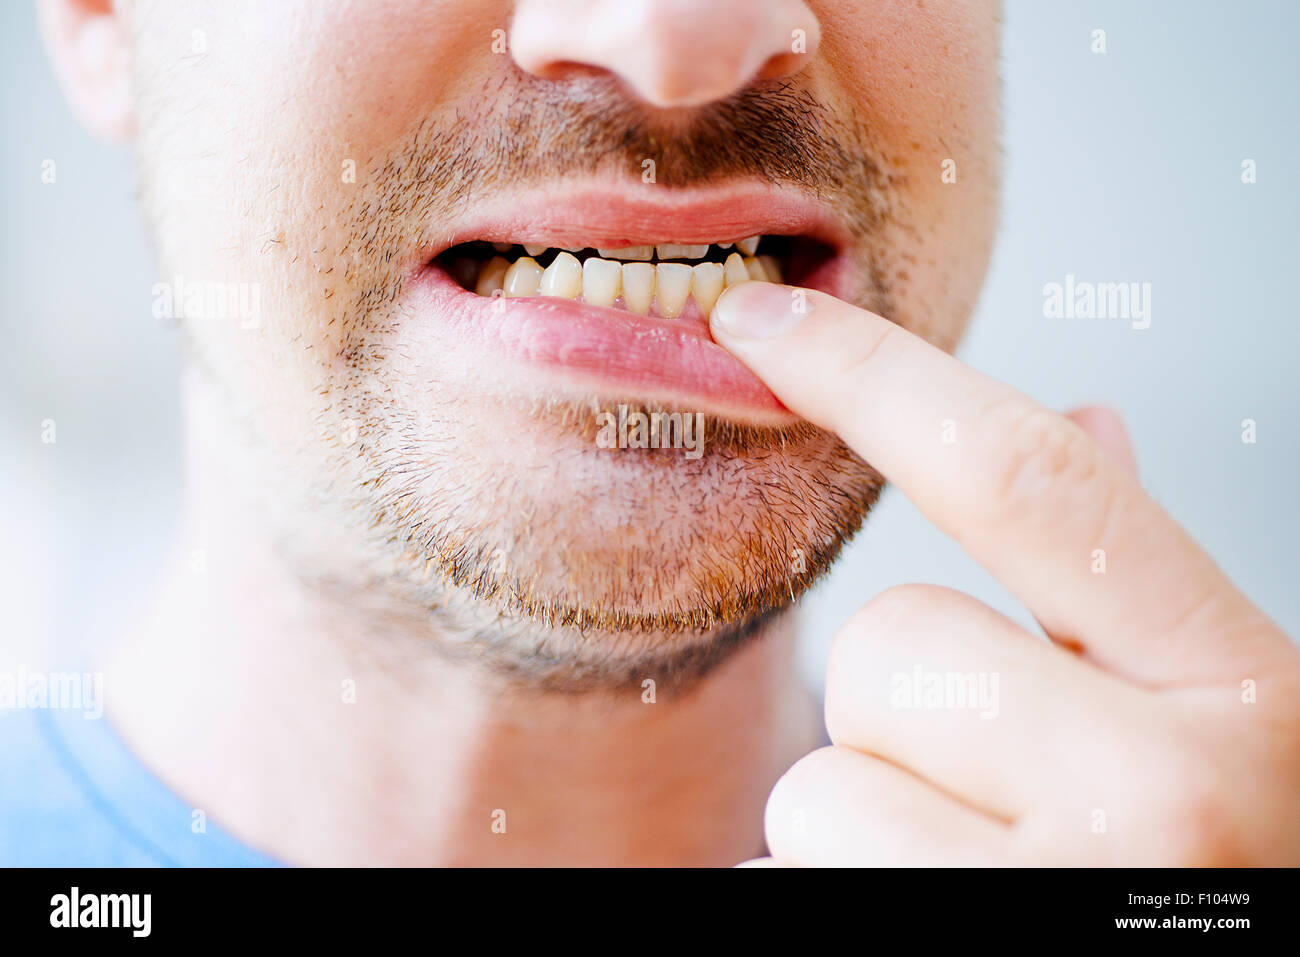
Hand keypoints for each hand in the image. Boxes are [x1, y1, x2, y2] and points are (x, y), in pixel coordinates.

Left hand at [711, 282, 1299, 865]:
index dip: (874, 373)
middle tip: (1004, 795)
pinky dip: (839, 891)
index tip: (756, 316)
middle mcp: (1167, 795)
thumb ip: (1135, 586)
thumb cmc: (1237, 869)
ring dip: (876, 826)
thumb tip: (1081, 423)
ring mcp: (1066, 898)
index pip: (1027, 478)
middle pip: (884, 653)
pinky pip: (792, 881)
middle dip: (906, 714)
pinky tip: (947, 904)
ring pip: (823, 788)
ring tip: (986, 872)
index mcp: (1240, 690)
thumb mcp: (1227, 720)